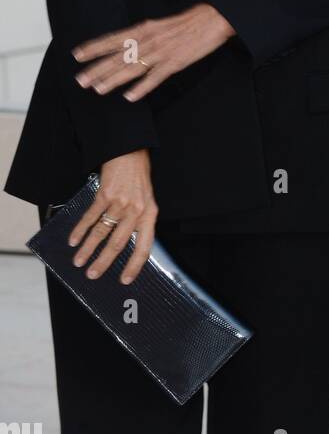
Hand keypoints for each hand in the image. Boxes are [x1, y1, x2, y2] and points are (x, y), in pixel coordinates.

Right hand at [68, 149, 156, 284]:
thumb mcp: (147, 201)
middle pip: (118, 244)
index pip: (144, 247)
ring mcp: (120, 203)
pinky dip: (80, 230)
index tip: (124, 280)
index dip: (134, 266)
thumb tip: (127, 248)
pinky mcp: (105, 194)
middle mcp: (136, 211)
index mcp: (150, 215)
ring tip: (78, 261)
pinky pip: (91, 217)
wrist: (131, 152)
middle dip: (104, 262)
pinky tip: (73, 239)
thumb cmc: (139, 179)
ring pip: (102, 232)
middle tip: (92, 275)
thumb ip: (139, 222)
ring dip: (88, 249)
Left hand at [71, 3, 234, 100]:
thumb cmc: (188, 23)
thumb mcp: (160, 25)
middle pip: (118, 56)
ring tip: (97, 90)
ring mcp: (162, 52)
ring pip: (132, 68)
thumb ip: (143, 35)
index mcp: (145, 29)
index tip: (77, 54)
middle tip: (79, 80)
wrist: (214, 19)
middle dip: (97, 69)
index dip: (95, 47)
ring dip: (113, 80)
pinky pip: (155, 77)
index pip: (114, 38)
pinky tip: (130, 97)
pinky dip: (142, 87)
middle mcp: (149, 40)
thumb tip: (127, 43)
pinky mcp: (175, 63)